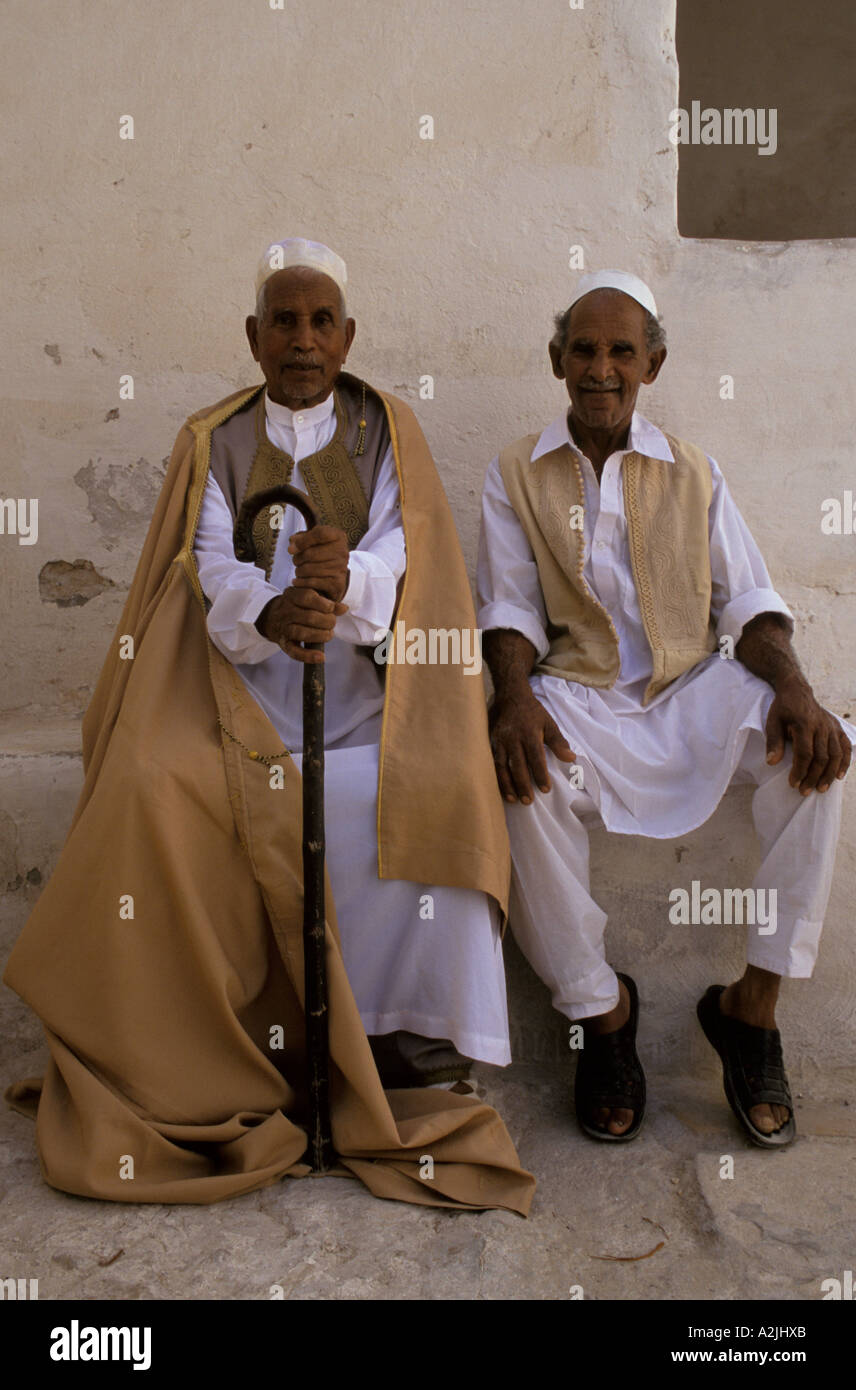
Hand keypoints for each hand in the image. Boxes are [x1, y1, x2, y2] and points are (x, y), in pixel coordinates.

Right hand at [256, 587, 346, 664]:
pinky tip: (321, 657)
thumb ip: (326, 603)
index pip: (308, 597)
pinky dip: (308, 656)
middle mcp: (285, 612)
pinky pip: (294, 652)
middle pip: (309, 617)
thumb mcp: (308, 599)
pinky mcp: (284, 644)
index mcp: (291, 596)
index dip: (324, 604)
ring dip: (321, 636)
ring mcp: (284, 628)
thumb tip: (344, 608)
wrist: (270, 617)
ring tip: (329, 635)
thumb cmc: (296, 606)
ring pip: (302, 633)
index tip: (331, 609)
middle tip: (332, 623)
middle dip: (327, 621)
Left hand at [289, 525, 349, 601]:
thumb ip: (300, 539)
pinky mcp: (337, 583)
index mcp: (337, 536)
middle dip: (297, 559)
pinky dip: (301, 582)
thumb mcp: (312, 540)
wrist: (334, 574)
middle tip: (296, 561)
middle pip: (310, 554)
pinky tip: (296, 581)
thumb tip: (292, 548)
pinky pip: (312, 582)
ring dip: (298, 571)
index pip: (320, 534)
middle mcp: (342, 551)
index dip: (303, 541)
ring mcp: (341, 568)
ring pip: (309, 569)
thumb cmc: (321, 553)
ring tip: (298, 571)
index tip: (291, 549)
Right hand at [489, 686, 575, 803]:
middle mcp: (513, 738)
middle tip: (528, 801)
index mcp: (529, 733)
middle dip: (522, 784)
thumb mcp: (548, 723)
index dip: (540, 774)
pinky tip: (500, 789)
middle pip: (517, 765)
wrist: (510, 696)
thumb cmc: (532, 712)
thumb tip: (571, 759)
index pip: (536, 757)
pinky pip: (492, 763)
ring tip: (513, 800)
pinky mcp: (491, 742)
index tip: (545, 789)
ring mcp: (500, 741)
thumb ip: (559, 742)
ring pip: (501, 766)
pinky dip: (496, 777)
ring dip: (507, 784)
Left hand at [765, 677, 851, 793]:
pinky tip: (839, 776)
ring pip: (835, 755)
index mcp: (804, 725)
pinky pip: (845, 747)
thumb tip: (771, 763)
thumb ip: (773, 742)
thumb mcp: (772, 722)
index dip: (800, 771)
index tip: (793, 783)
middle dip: (813, 777)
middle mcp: (821, 726)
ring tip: (821, 789)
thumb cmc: (783, 708)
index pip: (805, 754)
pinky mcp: (837, 728)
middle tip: (804, 791)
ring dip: (829, 774)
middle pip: (821, 757)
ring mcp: (831, 727)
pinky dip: (845, 762)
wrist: (797, 690)